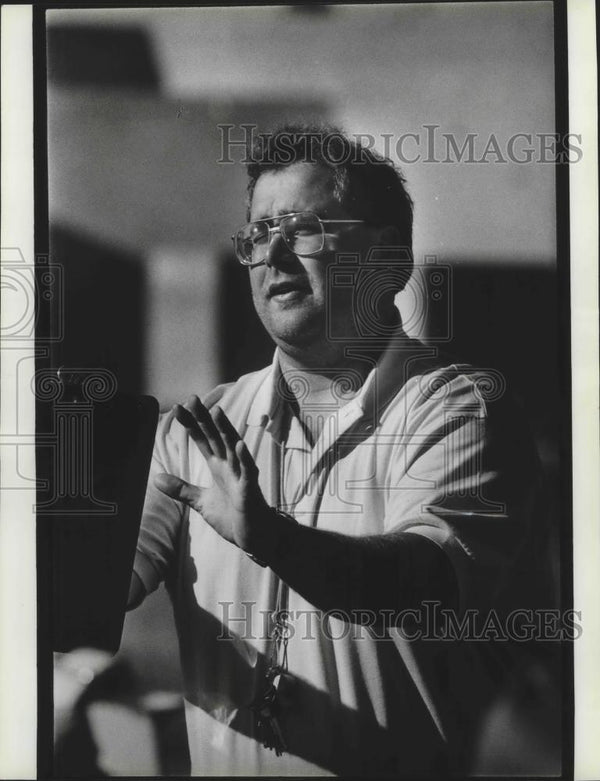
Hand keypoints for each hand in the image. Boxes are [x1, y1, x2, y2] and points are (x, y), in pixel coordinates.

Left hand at [154, 396, 271, 553]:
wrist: (256, 538)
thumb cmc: (234, 516)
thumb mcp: (201, 502)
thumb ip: (181, 489)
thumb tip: (156, 479)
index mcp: (219, 466)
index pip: (202, 439)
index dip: (191, 424)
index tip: (178, 407)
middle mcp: (230, 466)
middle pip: (216, 437)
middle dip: (204, 418)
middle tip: (192, 399)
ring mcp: (242, 476)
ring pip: (233, 448)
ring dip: (225, 430)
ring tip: (216, 412)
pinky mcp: (250, 490)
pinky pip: (248, 472)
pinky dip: (245, 458)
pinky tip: (240, 445)